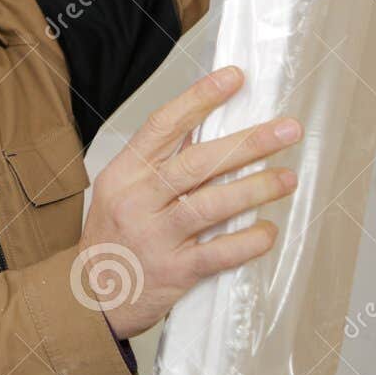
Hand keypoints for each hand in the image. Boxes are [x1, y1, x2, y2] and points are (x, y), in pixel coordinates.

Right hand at [77, 66, 299, 340]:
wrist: (88, 296)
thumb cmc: (112, 239)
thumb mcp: (120, 192)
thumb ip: (160, 167)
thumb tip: (216, 135)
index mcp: (124, 174)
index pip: (164, 125)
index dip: (200, 99)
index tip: (234, 78)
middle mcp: (138, 201)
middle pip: (197, 162)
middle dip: (248, 143)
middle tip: (286, 130)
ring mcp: (155, 236)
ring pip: (211, 204)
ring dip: (255, 188)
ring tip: (287, 178)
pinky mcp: (174, 271)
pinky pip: (219, 252)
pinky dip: (248, 240)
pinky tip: (267, 230)